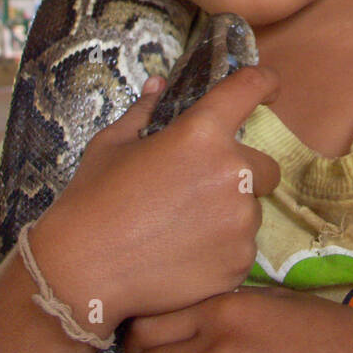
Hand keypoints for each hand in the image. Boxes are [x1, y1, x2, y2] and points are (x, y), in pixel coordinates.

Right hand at [29, 67, 281, 334]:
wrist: (82, 270)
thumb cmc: (92, 199)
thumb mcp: (112, 144)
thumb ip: (145, 112)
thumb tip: (159, 85)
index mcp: (202, 133)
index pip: (250, 88)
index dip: (264, 82)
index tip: (269, 88)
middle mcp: (232, 173)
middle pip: (265, 166)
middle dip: (241, 173)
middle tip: (200, 190)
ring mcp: (239, 222)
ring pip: (251, 211)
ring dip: (229, 214)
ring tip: (183, 229)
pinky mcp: (238, 264)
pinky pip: (241, 249)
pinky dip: (221, 251)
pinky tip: (184, 255)